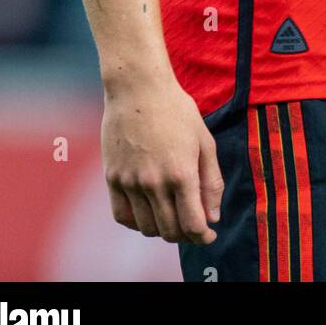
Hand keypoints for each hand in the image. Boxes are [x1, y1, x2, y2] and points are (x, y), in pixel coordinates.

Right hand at [102, 75, 223, 242]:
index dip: (203, 237)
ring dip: (163, 230)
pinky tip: (148, 212)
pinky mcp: (112, 177)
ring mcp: (130, 181)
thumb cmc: (176, 109)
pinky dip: (136, 222)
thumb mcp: (204, 140)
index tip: (208, 235)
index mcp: (182, 173)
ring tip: (172, 217)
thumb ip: (211, 181)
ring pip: (147, 227)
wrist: (138, 87)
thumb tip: (213, 217)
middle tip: (193, 227)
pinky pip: (122, 216)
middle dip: (186, 236)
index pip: (192, 225)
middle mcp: (154, 182)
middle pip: (170, 231)